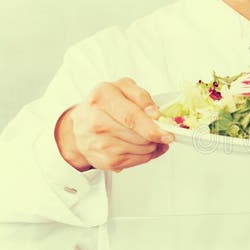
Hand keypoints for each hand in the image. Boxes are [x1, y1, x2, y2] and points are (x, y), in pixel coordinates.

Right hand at [55, 78, 173, 172]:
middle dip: (155, 135)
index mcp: (103, 98)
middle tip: (161, 131)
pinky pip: (138, 161)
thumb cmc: (104, 104)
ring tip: (147, 136)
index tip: (167, 132)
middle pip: (139, 136)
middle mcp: (97, 122)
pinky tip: (140, 145)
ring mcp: (100, 144)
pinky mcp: (106, 161)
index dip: (153, 127)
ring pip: (142, 150)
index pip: (132, 117)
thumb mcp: (123, 88)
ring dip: (152, 144)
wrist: (81, 124)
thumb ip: (141, 97)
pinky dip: (146, 154)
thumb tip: (155, 115)